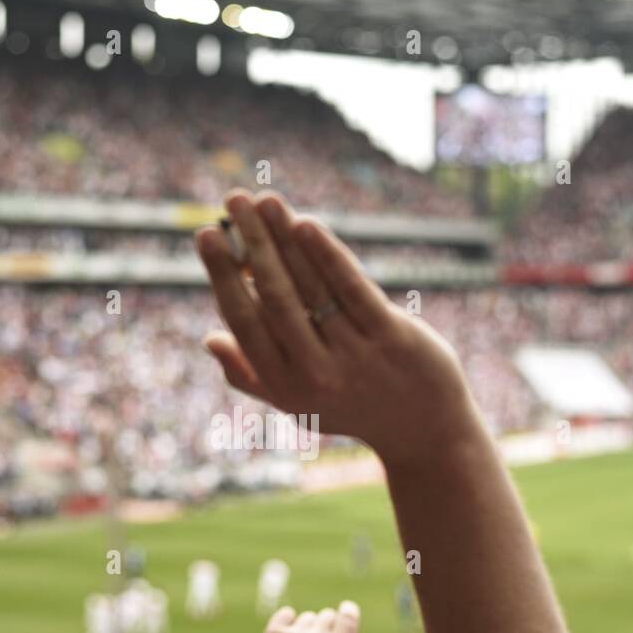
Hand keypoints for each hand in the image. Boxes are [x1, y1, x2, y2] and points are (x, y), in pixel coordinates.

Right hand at [195, 190, 479, 467]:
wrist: (424, 430)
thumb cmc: (350, 407)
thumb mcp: (297, 403)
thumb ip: (250, 376)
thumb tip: (210, 339)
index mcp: (284, 386)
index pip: (244, 322)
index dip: (223, 276)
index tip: (207, 235)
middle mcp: (315, 373)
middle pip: (275, 298)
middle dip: (251, 246)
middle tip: (232, 202)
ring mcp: (356, 355)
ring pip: (311, 287)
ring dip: (284, 238)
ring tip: (264, 201)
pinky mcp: (393, 337)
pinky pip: (352, 289)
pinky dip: (327, 255)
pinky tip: (306, 225)